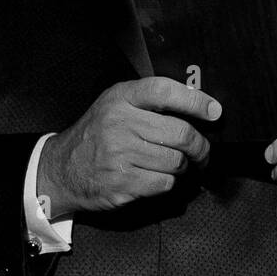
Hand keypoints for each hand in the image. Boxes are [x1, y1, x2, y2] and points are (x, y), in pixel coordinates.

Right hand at [37, 77, 219, 215]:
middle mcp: (119, 123)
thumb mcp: (116, 105)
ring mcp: (119, 155)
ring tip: (173, 164)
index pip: (164, 91)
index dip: (195, 101)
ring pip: (176, 162)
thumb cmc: (98, 135)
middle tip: (202, 152)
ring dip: (182, 166)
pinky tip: (156, 177)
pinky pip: (165, 183)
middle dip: (200, 146)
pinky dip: (168, 182)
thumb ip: (150, 101)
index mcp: (120, 98)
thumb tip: (201, 104)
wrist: (61, 170)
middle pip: (180, 133)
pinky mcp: (122, 183)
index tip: (215, 112)